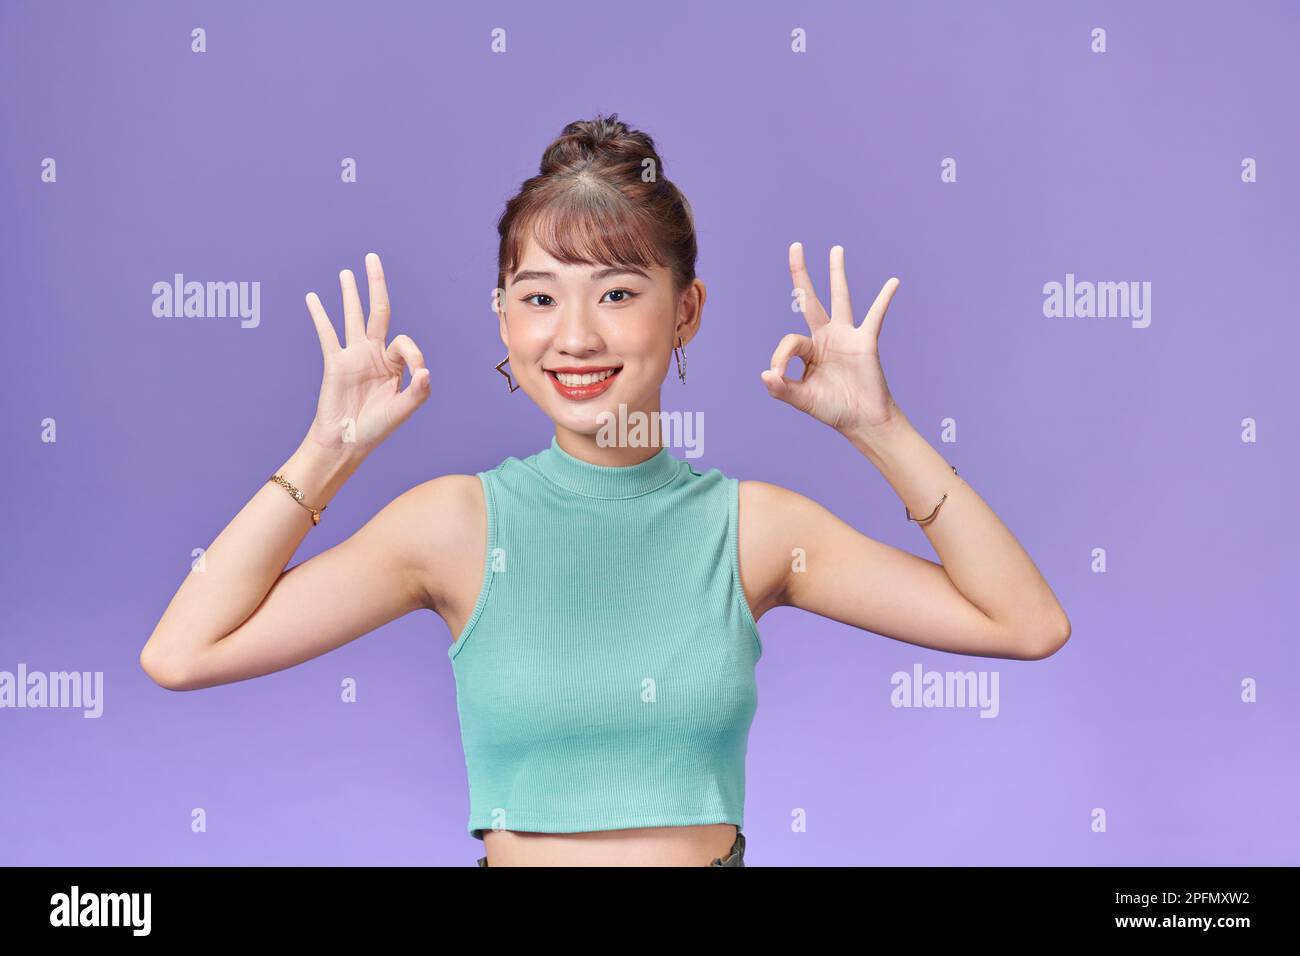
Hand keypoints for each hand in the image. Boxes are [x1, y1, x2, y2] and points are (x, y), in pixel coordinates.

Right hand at [302, 253, 430, 457]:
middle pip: (377, 311)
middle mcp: (374, 354)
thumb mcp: (402, 411)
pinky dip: (320, 315)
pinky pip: (326, 333)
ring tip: (347, 272)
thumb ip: (417, 392)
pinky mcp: (334, 362)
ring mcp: (353, 356)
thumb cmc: (376, 429)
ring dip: (350, 293)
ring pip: (352, 316)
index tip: (418, 374)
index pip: (404, 342)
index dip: (414, 353)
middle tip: (372, 258)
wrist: (347, 442)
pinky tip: (313, 298)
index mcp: (394, 365)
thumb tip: (426, 372)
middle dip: (376, 284)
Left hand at [761, 242, 901, 433]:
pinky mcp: (865, 342)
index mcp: (808, 350)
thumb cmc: (833, 409)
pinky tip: (893, 282)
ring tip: (835, 249)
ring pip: (840, 298)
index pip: (789, 340)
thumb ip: (782, 389)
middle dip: (800, 273)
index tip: (779, 377)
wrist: (862, 420)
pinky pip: (875, 316)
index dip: (780, 357)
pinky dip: (884, 299)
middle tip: (795, 245)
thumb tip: (765, 374)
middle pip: (809, 299)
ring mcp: (846, 336)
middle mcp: (825, 337)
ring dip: (837, 273)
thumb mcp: (802, 400)